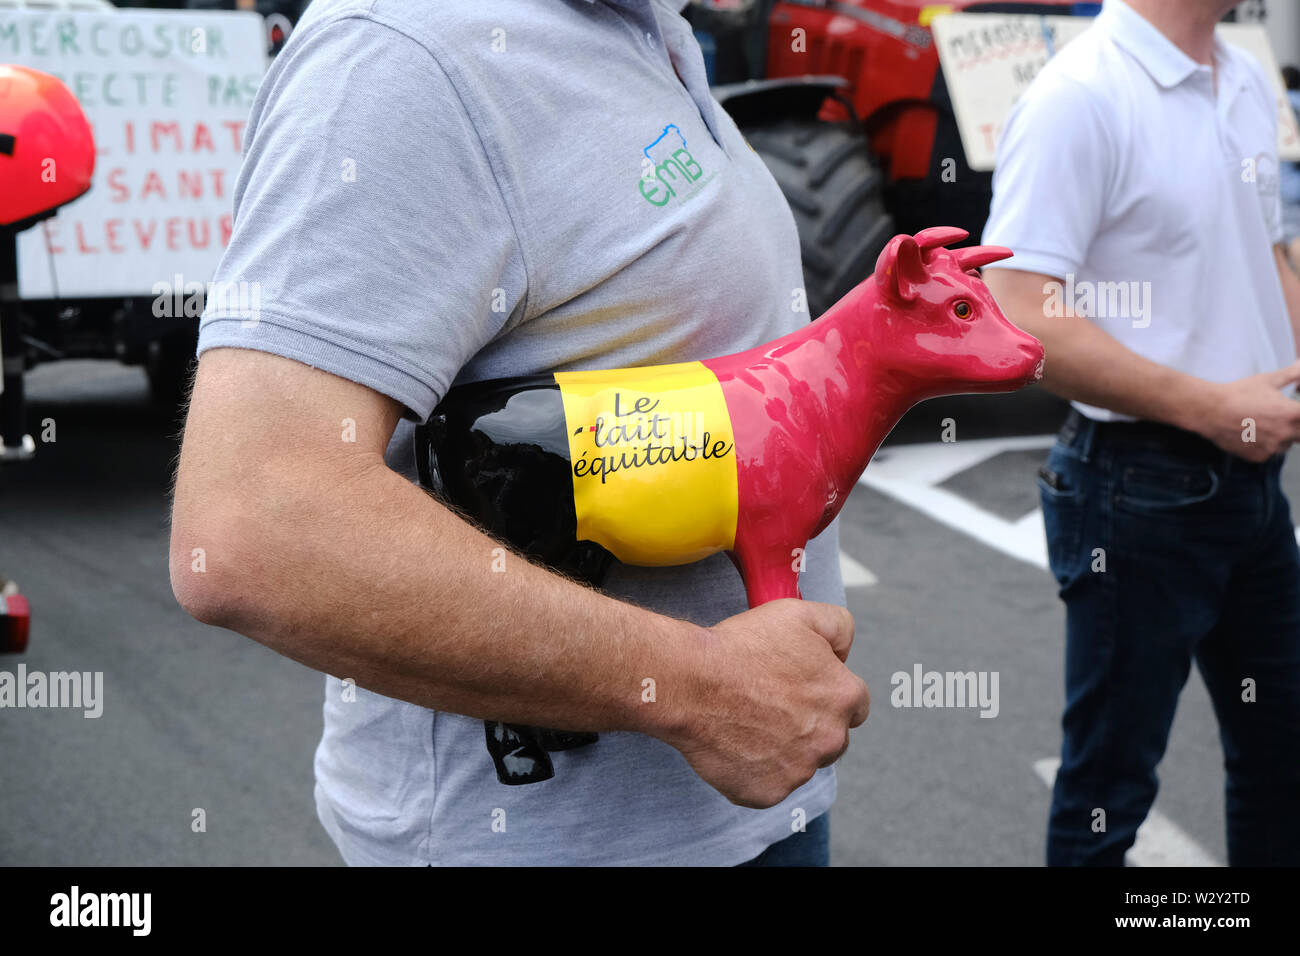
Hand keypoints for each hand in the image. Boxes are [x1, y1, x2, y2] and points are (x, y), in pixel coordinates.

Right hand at [661, 599, 869, 809]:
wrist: (691, 683)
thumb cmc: (741, 648)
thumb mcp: (798, 613)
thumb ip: (839, 627)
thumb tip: (844, 652)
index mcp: (844, 698)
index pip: (855, 704)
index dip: (827, 693)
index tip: (801, 688)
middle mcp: (830, 739)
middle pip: (830, 737)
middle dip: (809, 724)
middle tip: (770, 704)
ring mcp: (799, 770)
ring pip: (799, 762)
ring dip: (782, 748)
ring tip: (747, 721)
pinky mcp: (768, 792)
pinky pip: (768, 784)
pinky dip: (754, 769)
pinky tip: (734, 743)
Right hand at [1192, 362, 1299, 462]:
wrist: (1211, 411)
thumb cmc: (1238, 394)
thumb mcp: (1267, 380)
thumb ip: (1291, 374)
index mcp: (1293, 413)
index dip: (1298, 413)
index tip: (1293, 411)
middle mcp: (1286, 433)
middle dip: (1294, 426)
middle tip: (1279, 417)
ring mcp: (1272, 447)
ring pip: (1287, 445)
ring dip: (1281, 437)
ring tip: (1263, 425)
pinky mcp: (1259, 456)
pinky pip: (1270, 453)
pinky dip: (1265, 446)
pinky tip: (1252, 434)